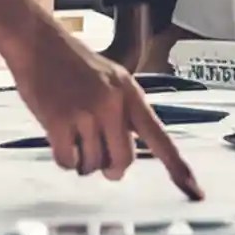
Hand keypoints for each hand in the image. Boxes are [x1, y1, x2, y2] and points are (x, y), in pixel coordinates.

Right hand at [13, 21, 202, 200]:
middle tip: (100, 160)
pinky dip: (65, 159)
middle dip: (111, 168)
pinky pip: (68, 161)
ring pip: (93, 164)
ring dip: (83, 162)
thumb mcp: (112, 80)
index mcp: (130, 94)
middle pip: (123, 160)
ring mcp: (86, 112)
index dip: (178, 168)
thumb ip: (123, 114)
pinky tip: (61, 140)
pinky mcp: (59, 120)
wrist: (39, 42)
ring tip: (74, 137)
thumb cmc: (73, 63)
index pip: (160, 138)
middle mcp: (113, 103)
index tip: (195, 192)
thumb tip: (122, 161)